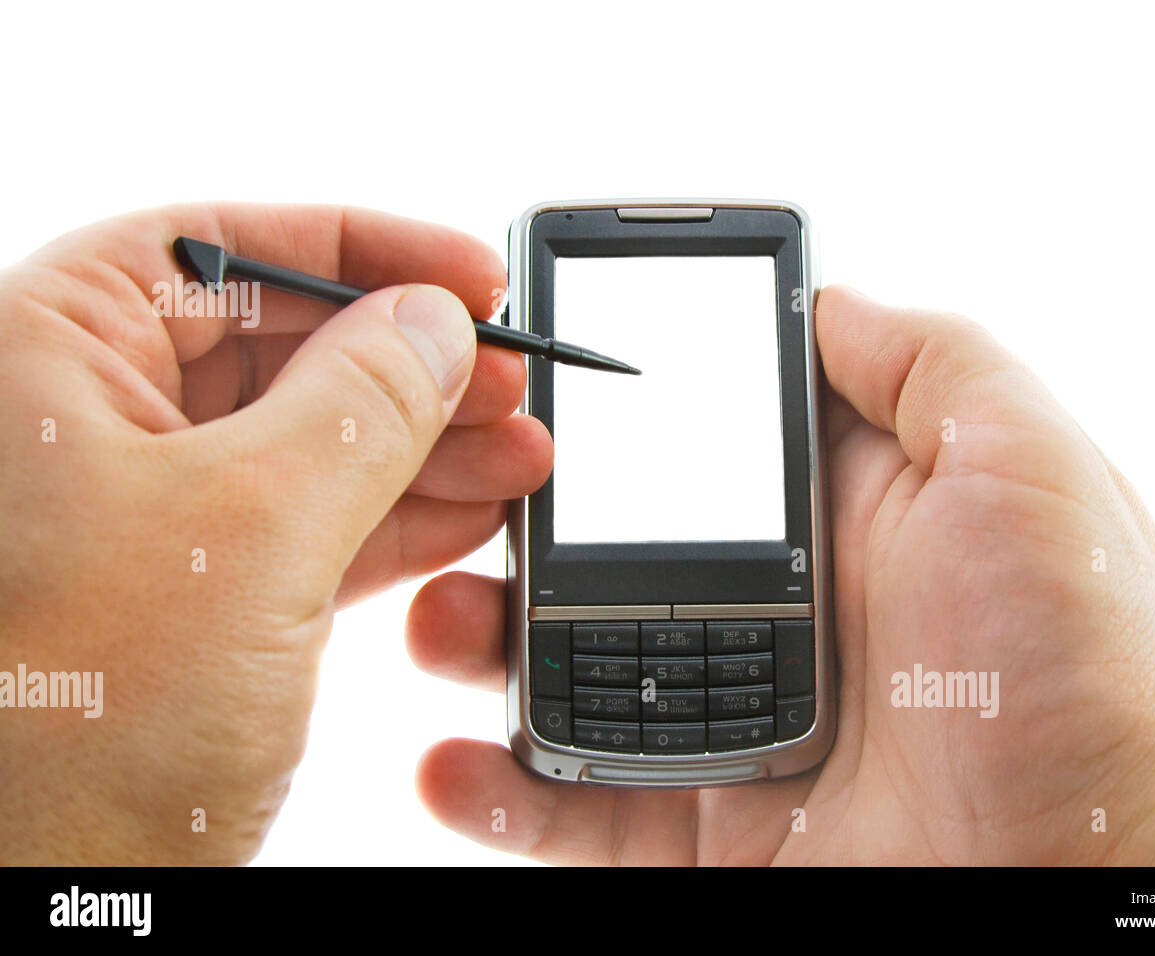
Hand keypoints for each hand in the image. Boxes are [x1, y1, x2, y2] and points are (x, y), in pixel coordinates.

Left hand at [0, 204, 552, 863]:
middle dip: (411, 370)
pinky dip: (391, 522)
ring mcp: (133, 513)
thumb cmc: (73, 724)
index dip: (366, 251)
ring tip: (521, 460)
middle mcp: (80, 420)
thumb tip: (435, 324)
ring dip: (422, 450)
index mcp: (47, 354)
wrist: (33, 898)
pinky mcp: (181, 593)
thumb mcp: (252, 529)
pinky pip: (302, 525)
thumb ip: (362, 405)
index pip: (223, 246)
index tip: (472, 277)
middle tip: (511, 385)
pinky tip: (469, 518)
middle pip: (278, 346)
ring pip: (303, 442)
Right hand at [410, 285, 1154, 864]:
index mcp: (844, 518)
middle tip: (455, 502)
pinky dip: (503, 786)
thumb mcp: (1027, 467)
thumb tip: (825, 301)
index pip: (705, 444)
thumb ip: (928, 365)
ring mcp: (733, 715)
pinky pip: (580, 805)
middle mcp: (779, 609)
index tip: (535, 385)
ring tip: (434, 621)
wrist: (1094, 878)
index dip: (622, 413)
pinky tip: (452, 759)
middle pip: (615, 553)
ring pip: (575, 669)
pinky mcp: (708, 824)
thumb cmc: (1087, 667)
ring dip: (486, 644)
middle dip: (523, 527)